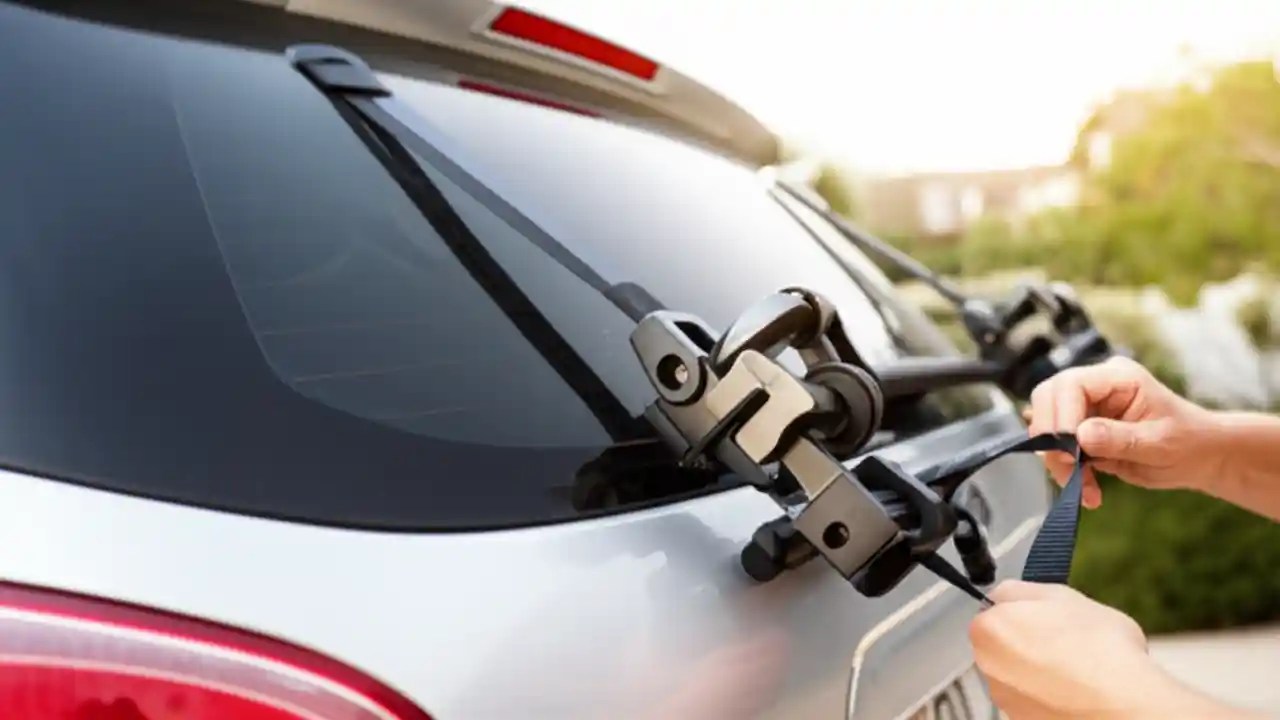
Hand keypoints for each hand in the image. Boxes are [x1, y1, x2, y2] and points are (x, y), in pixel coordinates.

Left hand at [971, 581, 1239, 718]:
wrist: (1124, 706)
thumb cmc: (1100, 648)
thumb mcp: (1061, 594)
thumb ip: (1023, 591)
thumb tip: (1007, 594)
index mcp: (989, 629)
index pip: (996, 609)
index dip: (1027, 610)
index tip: (1049, 616)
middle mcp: (988, 666)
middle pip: (1005, 643)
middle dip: (1030, 640)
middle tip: (1068, 641)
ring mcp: (1004, 698)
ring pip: (1019, 673)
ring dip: (1039, 670)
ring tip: (1079, 669)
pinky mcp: (1022, 719)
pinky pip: (1034, 699)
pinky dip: (1050, 695)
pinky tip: (1078, 691)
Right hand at [1026, 356, 1216, 507]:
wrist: (1199, 456)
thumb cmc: (1189, 442)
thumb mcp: (1160, 443)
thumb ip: (1120, 438)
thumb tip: (1081, 435)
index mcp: (1119, 377)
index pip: (1071, 384)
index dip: (1062, 416)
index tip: (1070, 451)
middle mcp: (1097, 386)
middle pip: (1048, 399)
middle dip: (1052, 439)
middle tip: (1070, 471)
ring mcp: (1086, 407)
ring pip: (1047, 427)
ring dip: (1058, 462)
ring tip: (1085, 490)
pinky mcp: (1081, 430)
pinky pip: (1057, 447)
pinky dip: (1065, 471)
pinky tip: (1087, 489)